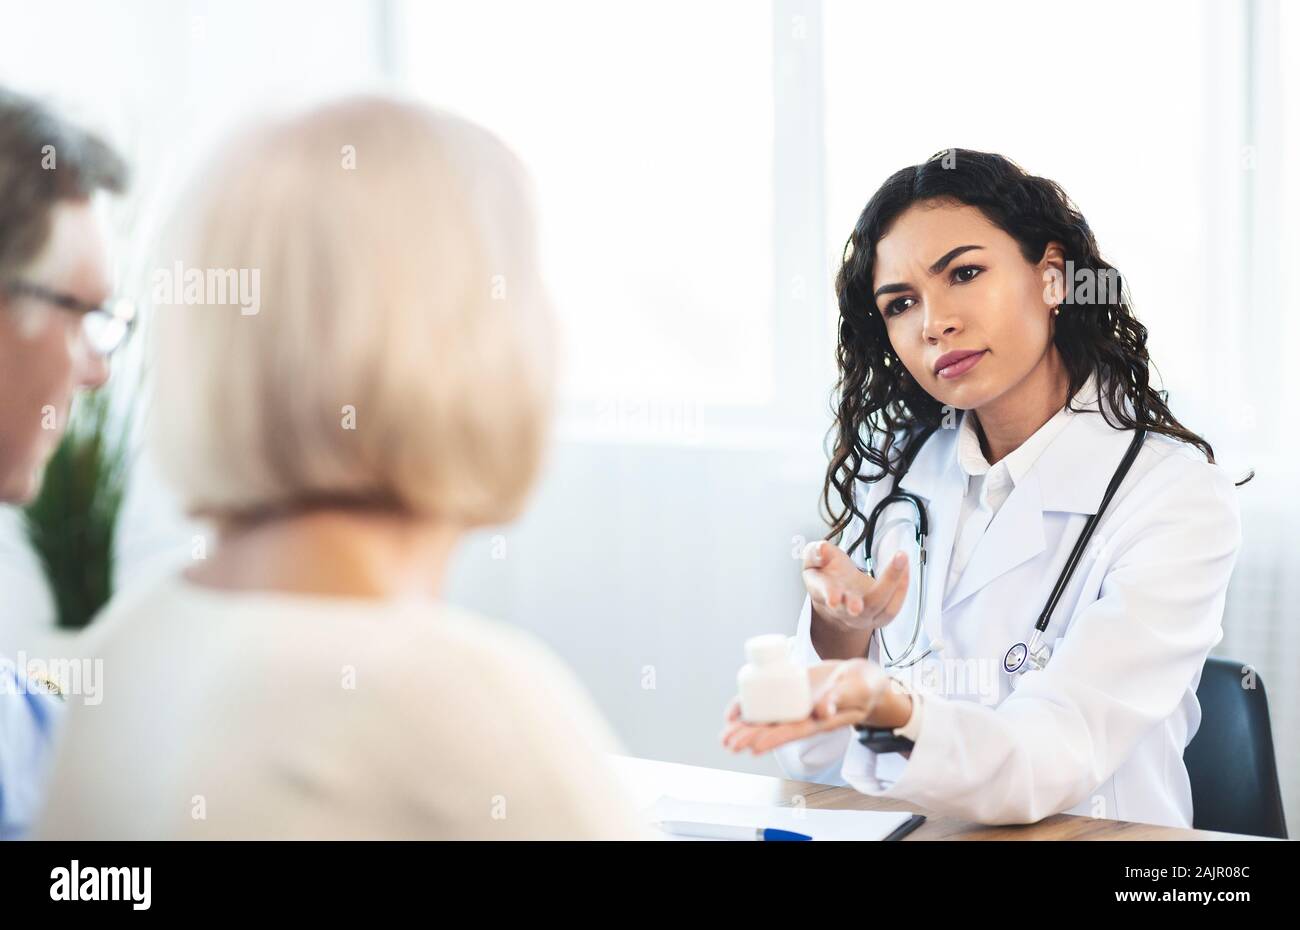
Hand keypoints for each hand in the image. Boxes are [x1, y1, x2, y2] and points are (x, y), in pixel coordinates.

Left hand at [719, 659, 911, 755]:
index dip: (774, 739)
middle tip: (728, 743)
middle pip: (774, 728)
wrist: (859, 677)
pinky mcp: (789, 691)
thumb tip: (821, 711)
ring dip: (745, 727)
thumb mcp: (855, 690)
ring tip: (725, 736)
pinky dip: (750, 705)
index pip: (794, 732)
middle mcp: (804, 716)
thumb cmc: (863, 687)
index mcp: (820, 720)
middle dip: (751, 736)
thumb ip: (838, 699)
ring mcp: (795, 705)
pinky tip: (734, 712)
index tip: (754, 748)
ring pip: (767, 718)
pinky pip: (767, 700)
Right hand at [802, 540, 909, 633]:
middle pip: (865, 607)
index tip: (834, 597)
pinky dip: (902, 587)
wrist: (834, 601)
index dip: (831, 595)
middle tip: (896, 561)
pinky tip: (905, 568)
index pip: (828, 596)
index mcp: (826, 595)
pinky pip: (893, 608)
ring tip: (902, 557)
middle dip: (883, 587)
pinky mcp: (879, 618)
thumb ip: (815, 553)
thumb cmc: (826, 578)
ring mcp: (864, 617)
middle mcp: (846, 611)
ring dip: (897, 582)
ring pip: (884, 608)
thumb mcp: (813, 561)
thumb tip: (821, 548)